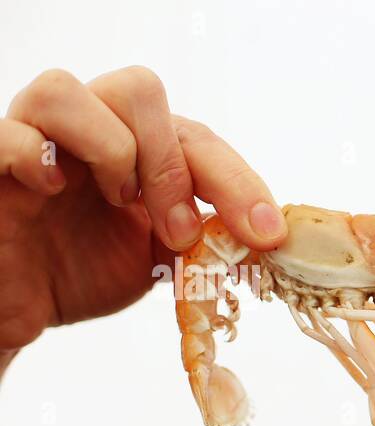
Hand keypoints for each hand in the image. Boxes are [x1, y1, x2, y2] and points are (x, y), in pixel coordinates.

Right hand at [0, 66, 287, 375]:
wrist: (18, 304)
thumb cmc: (84, 270)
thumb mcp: (161, 261)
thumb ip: (207, 242)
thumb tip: (268, 241)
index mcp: (137, 147)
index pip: (196, 139)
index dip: (238, 183)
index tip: (266, 234)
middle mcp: (88, 128)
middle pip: (139, 90)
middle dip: (172, 165)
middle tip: (178, 233)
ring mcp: (36, 138)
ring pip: (68, 90)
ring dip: (111, 149)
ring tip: (116, 203)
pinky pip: (10, 134)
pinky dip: (37, 157)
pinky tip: (54, 192)